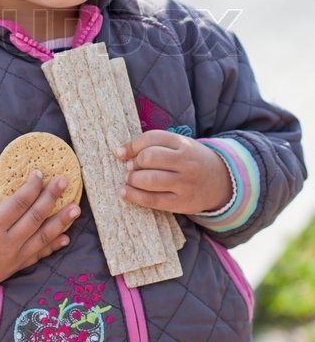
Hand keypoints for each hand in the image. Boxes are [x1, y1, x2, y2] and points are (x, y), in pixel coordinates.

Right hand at [0, 171, 80, 299]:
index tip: (39, 173)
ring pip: (43, 237)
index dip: (31, 187)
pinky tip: (66, 237)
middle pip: (35, 217)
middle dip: (51, 197)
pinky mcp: (16, 267)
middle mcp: (6, 243)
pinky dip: (53, 246)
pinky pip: (39, 255)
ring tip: (76, 208)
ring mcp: (14, 257)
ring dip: (61, 222)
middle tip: (65, 181)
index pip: (18, 203)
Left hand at [115, 130, 232, 214]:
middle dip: (133, 163)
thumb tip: (121, 152)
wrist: (222, 182)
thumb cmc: (191, 161)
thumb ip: (155, 145)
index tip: (121, 152)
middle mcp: (185, 162)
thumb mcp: (180, 146)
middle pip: (150, 158)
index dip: (132, 145)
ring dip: (133, 179)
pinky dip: (134, 196)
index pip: (152, 138)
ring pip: (150, 180)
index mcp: (183, 143)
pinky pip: (153, 200)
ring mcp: (185, 183)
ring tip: (130, 179)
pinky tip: (125, 192)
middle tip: (129, 167)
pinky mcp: (182, 203)